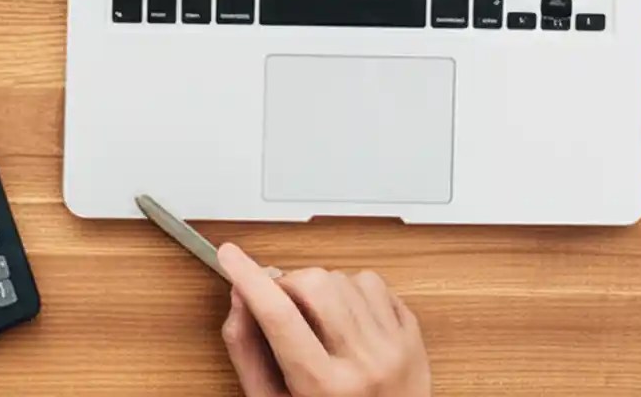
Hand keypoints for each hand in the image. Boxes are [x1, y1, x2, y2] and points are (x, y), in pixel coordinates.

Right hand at [217, 244, 430, 396]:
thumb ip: (248, 353)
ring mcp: (393, 347)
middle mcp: (364, 364)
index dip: (249, 278)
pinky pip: (373, 283)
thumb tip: (239, 295)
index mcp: (324, 388)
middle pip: (313, 285)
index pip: (279, 316)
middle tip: (282, 306)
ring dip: (319, 288)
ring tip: (318, 320)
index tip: (229, 256)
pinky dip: (350, 289)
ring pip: (343, 278)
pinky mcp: (411, 335)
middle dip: (287, 285)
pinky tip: (345, 318)